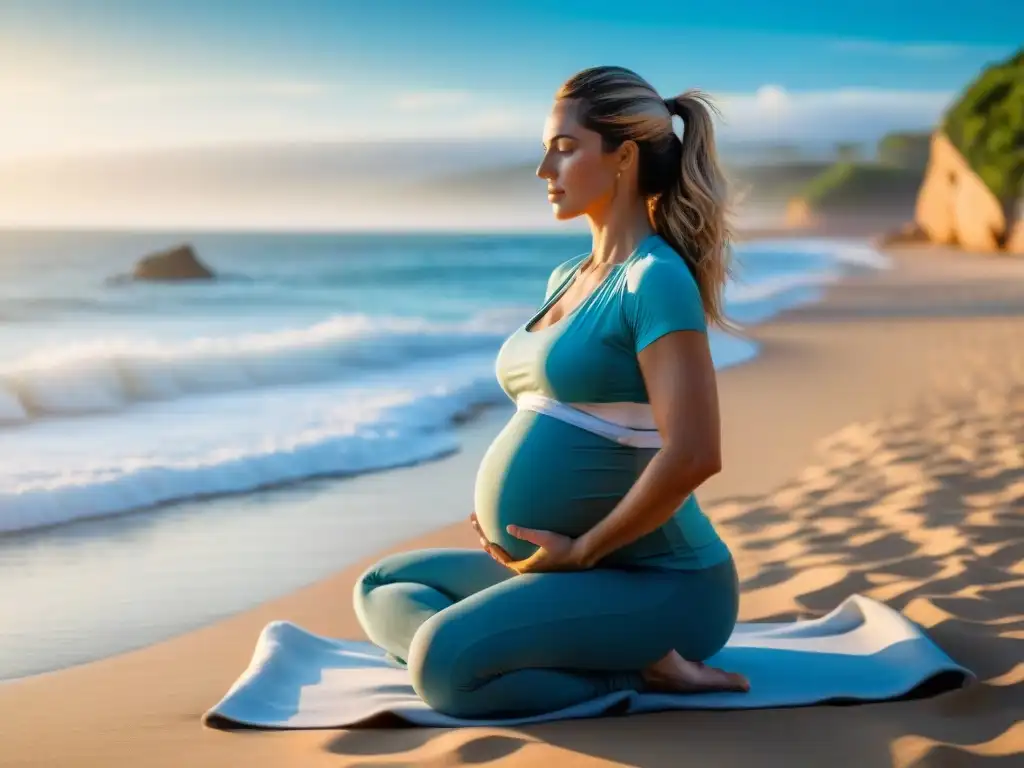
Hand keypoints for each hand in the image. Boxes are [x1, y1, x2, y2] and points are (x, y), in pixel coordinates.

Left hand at [469, 512, 588, 573]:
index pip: (501, 558)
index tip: (483, 537)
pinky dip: (509, 552)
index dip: (491, 548)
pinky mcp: (537, 566)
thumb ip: (526, 533)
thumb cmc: (563, 546)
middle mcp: (526, 571)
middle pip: (502, 559)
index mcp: (525, 567)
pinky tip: (510, 545)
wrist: (580, 555)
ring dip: (499, 550)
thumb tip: (508, 527)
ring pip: (509, 560)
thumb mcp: (544, 537)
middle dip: (491, 547)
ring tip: (490, 540)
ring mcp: (532, 569)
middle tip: (481, 536)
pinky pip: (517, 559)